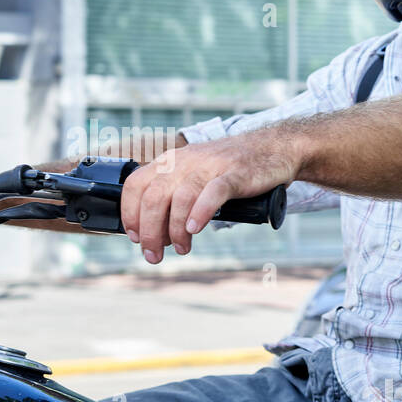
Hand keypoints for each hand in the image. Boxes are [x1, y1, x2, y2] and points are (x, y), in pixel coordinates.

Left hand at [119, 128, 302, 262]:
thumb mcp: (191, 175)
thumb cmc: (228, 169)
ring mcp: (210, 166)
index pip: (135, 185)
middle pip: (154, 196)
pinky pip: (213, 192)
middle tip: (154, 254)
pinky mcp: (235, 174)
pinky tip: (195, 229)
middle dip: (150, 231)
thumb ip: (172, 197)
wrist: (272, 147)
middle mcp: (185, 162)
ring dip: (175, 229)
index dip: (130, 214)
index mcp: (170, 162)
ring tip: (180, 248)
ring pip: (181, 197)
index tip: (135, 237)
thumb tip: (153, 233)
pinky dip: (200, 212)